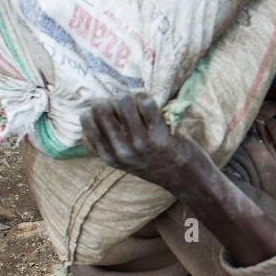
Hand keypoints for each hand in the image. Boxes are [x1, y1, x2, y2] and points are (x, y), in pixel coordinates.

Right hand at [81, 93, 206, 192]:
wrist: (188, 180)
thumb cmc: (156, 164)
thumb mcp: (126, 161)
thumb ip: (108, 143)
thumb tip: (90, 113)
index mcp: (109, 157)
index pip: (87, 121)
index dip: (97, 107)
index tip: (110, 108)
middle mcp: (121, 152)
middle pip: (101, 109)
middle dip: (112, 98)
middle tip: (127, 102)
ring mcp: (140, 145)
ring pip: (123, 102)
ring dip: (131, 95)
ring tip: (140, 101)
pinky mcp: (161, 138)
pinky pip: (147, 104)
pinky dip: (147, 97)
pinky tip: (151, 103)